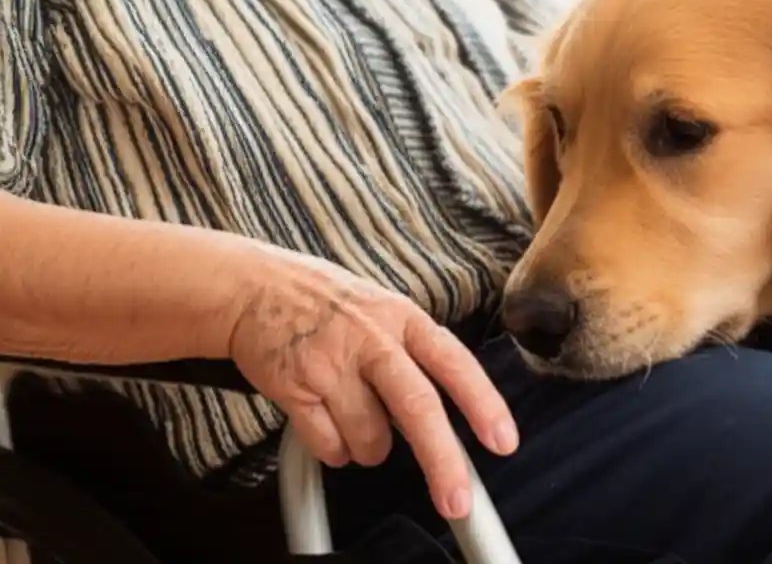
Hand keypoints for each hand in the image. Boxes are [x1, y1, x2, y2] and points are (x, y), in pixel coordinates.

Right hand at [228, 244, 516, 519]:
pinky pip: (329, 447)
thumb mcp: (384, 310)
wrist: (252, 288)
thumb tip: (453, 417)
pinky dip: (334, 449)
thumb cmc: (328, 304)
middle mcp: (371, 338)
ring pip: (370, 438)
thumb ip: (416, 354)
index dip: (483, 404)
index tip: (503, 441)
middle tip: (456, 500)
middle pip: (417, 407)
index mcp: (404, 318)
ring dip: (369, 448)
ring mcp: (331, 363)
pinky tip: (326, 419)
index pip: (454, 363)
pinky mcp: (294, 387)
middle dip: (441, 460)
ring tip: (354, 414)